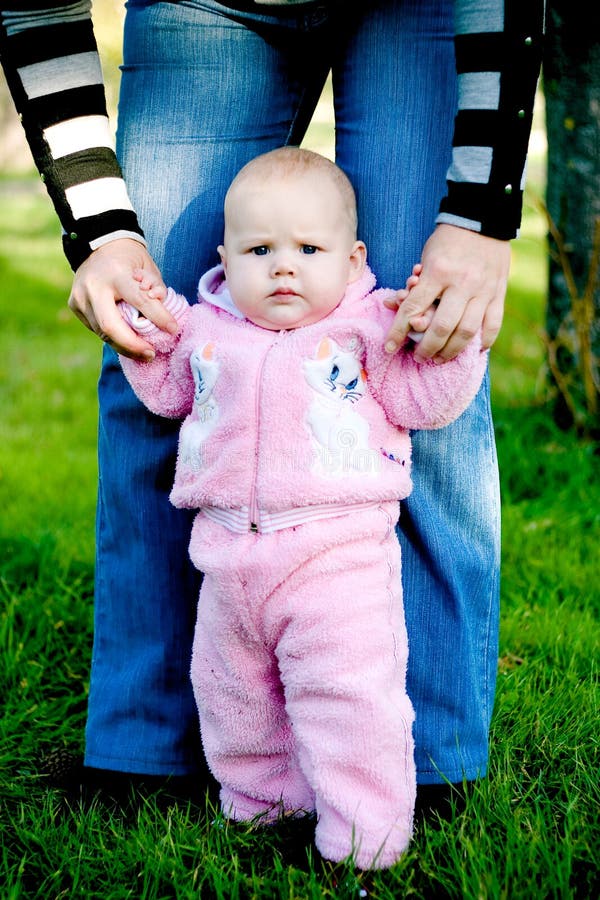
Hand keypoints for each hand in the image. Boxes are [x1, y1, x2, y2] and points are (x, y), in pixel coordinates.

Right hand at [68, 239, 177, 359]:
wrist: (97, 243)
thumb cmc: (129, 259)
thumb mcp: (147, 267)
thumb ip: (156, 291)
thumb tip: (164, 319)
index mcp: (116, 272)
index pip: (139, 300)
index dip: (158, 317)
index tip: (173, 330)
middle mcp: (93, 286)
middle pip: (111, 326)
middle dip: (132, 345)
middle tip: (151, 354)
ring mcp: (80, 297)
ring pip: (102, 333)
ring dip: (124, 346)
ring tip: (143, 352)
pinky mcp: (75, 306)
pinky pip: (96, 328)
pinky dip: (113, 337)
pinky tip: (126, 339)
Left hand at [384, 224, 510, 360]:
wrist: (483, 219)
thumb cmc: (447, 241)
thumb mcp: (426, 258)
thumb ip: (414, 285)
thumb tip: (392, 305)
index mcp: (438, 271)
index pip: (414, 308)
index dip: (398, 331)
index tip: (389, 347)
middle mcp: (462, 283)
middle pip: (442, 326)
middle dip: (427, 348)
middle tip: (419, 357)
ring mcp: (483, 290)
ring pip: (467, 332)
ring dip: (451, 351)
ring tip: (440, 359)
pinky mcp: (499, 293)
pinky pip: (492, 325)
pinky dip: (482, 342)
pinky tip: (471, 350)